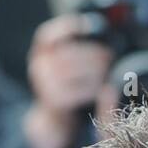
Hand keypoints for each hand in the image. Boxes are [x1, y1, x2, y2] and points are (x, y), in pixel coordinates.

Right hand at [25, 14, 111, 147]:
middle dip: (90, 53)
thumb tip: (105, 37)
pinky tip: (102, 89)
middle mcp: (38, 66)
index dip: (66, 28)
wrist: (55, 121)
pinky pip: (75, 91)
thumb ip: (82, 54)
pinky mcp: (53, 101)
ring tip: (108, 72)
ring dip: (93, 70)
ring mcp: (43, 84)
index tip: (87, 26)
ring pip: (71, 71)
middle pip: (66, 53)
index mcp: (40, 54)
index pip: (47, 36)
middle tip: (109, 56)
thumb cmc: (70, 90)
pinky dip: (91, 89)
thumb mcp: (72, 70)